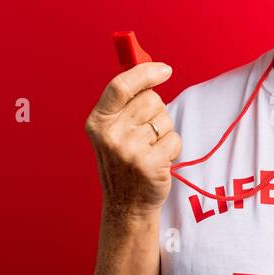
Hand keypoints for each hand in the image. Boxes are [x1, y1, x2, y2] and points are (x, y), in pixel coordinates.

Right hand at [85, 60, 181, 216]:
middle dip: (157, 111)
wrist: (126, 205)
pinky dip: (173, 149)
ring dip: (165, 132)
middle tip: (147, 132)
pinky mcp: (150, 163)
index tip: (165, 70)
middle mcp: (110, 134)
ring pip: (166, 119)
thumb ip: (127, 102)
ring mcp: (129, 150)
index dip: (145, 73)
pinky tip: (159, 161)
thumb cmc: (125, 162)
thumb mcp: (113, 131)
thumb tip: (152, 69)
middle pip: (151, 99)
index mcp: (98, 121)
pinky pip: (175, 139)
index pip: (121, 86)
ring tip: (150, 150)